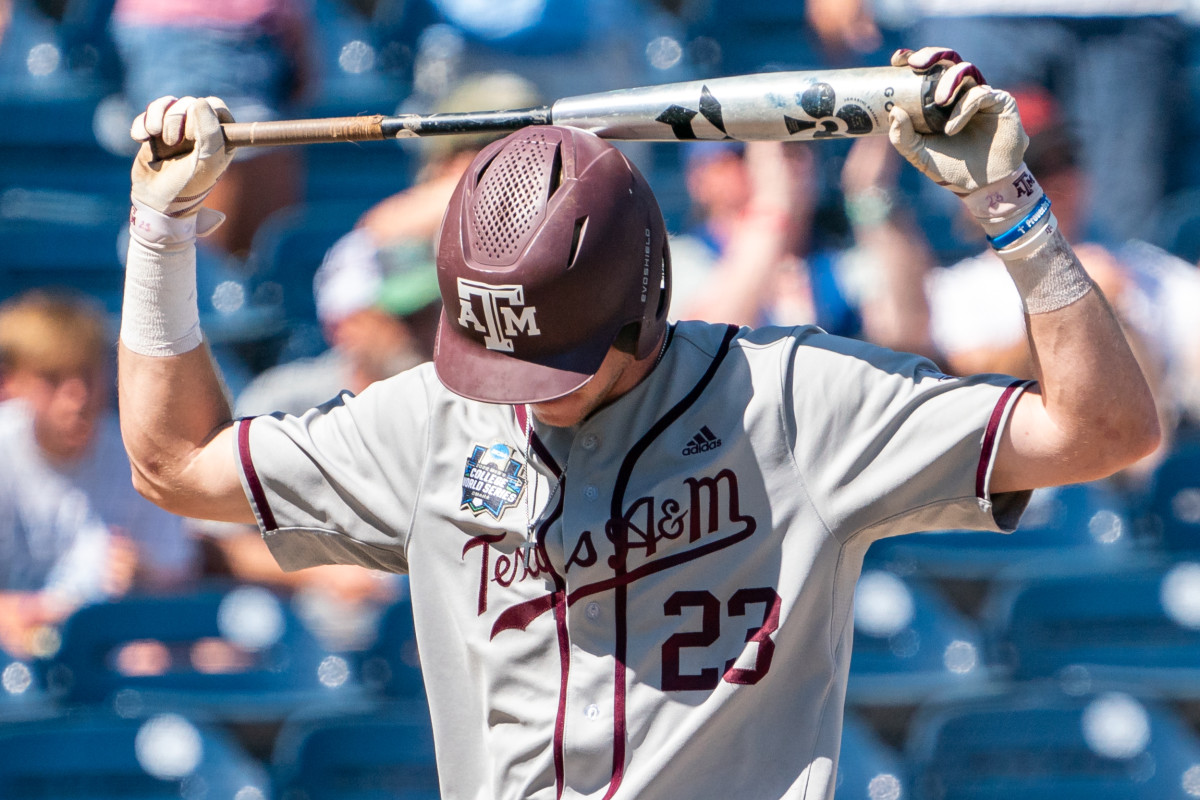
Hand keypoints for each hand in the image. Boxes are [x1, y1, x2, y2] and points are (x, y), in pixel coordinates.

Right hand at [130, 96, 234, 218]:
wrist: (157, 202)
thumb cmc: (189, 186)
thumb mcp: (206, 163)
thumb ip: (210, 133)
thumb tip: (200, 102)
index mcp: (222, 137)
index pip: (216, 106)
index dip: (203, 115)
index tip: (195, 137)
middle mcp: (202, 130)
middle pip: (190, 103)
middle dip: (178, 118)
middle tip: (174, 142)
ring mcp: (179, 128)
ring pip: (170, 104)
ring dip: (159, 118)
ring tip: (155, 136)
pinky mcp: (157, 130)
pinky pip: (151, 111)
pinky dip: (143, 122)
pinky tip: (140, 138)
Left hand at [887, 47, 1027, 194]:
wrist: (980, 185)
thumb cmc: (949, 166)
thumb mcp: (919, 153)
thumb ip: (903, 136)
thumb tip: (894, 111)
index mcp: (939, 98)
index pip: (928, 70)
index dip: (914, 58)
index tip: (897, 58)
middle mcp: (961, 91)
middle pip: (948, 60)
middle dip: (932, 55)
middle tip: (917, 64)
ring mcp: (981, 94)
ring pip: (965, 70)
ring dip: (949, 81)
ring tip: (939, 102)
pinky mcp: (1000, 101)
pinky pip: (980, 94)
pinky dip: (964, 108)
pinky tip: (952, 128)